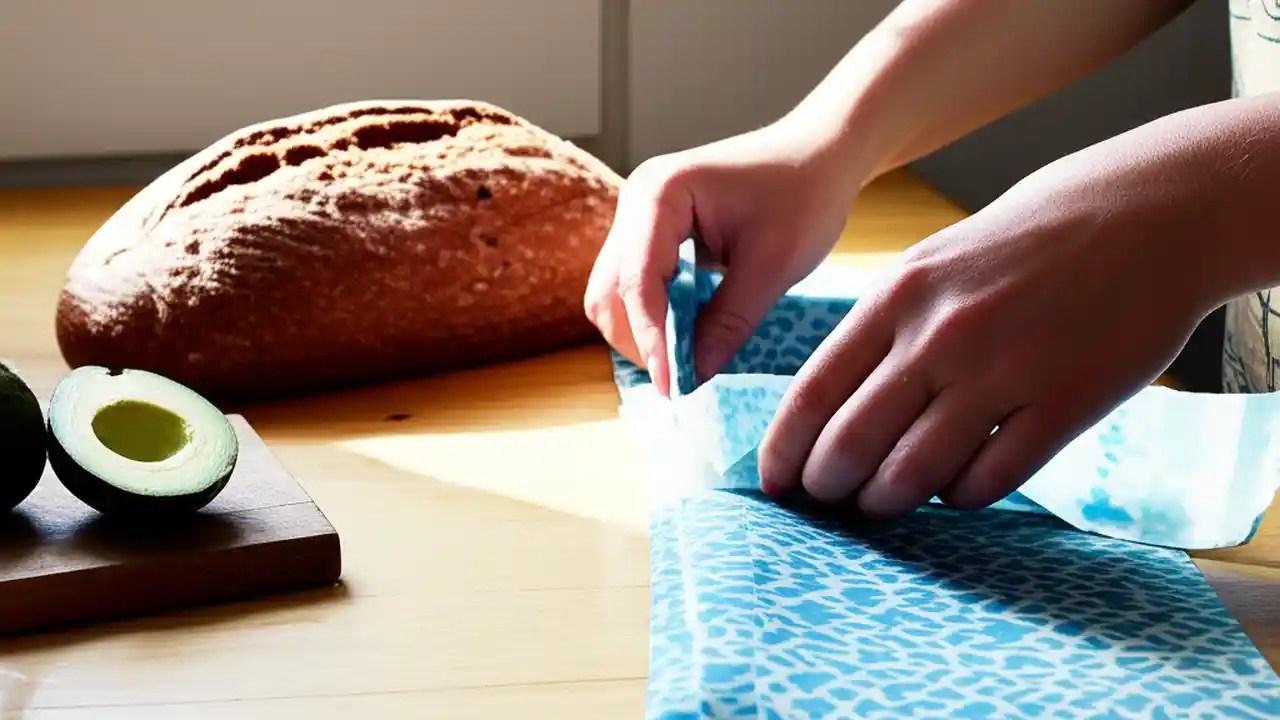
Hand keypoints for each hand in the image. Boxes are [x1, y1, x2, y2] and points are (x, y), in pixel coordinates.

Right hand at [584, 122, 862, 395]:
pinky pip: (636, 286)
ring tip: (684, 362)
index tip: (671, 386)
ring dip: (642, 332)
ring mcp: (639, 217)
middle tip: (679, 380)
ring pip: (615, 293)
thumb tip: (694, 375)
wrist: (820, 154)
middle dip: (639, 339)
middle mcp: (636, 202)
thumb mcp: (774, 266)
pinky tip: (686, 337)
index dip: (651, 339)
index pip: (639, 281)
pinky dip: (654, 318)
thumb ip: (729, 322)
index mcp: (659, 195)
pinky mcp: (652, 233)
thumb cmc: (805, 196)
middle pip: (610, 290)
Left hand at [758, 154, 1214, 517]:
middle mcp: (939, 337)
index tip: (775, 483)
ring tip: (884, 503)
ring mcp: (1002, 373)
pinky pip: (988, 480)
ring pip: (912, 473)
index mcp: (897, 297)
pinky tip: (956, 489)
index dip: (785, 450)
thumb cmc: (1026, 241)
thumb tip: (834, 405)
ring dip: (886, 502)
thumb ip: (882, 328)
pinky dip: (959, 498)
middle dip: (827, 487)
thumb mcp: (932, 262)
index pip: (813, 393)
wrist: (1145, 213)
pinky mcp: (1063, 405)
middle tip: (828, 501)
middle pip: (852, 445)